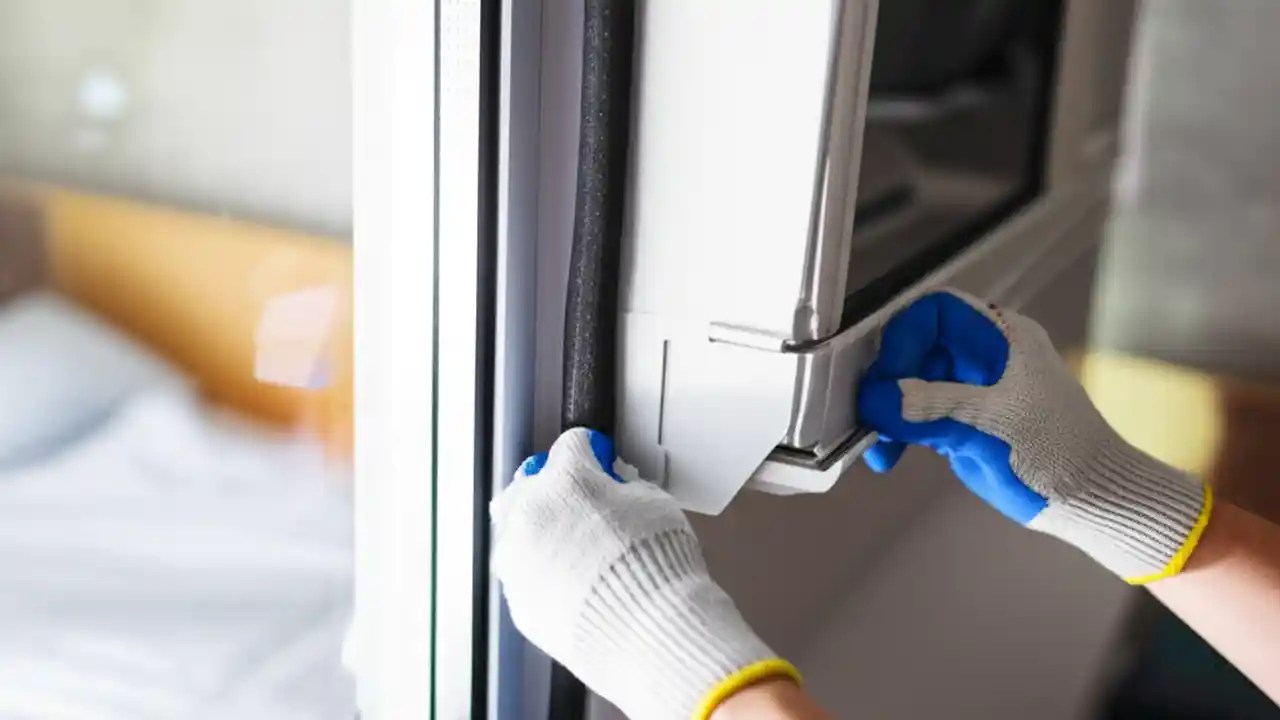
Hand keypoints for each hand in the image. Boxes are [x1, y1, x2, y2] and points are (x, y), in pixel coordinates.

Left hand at [491, 428, 799, 719]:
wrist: (649, 633)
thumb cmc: (658, 569)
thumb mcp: (657, 504)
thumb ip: (627, 488)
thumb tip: (616, 490)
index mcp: (566, 481)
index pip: (571, 446)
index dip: (592, 452)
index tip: (598, 460)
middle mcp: (531, 514)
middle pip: (527, 483)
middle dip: (550, 486)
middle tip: (578, 499)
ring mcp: (518, 560)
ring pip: (515, 530)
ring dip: (538, 529)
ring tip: (571, 544)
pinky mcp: (518, 599)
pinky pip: (523, 574)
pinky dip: (541, 571)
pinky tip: (571, 581)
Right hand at [856, 290, 1211, 583]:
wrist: (1096, 501)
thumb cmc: (1055, 454)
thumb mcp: (989, 427)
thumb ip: (931, 409)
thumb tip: (874, 398)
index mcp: (1002, 338)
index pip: (935, 314)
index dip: (903, 340)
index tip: (885, 380)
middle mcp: (987, 355)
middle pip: (919, 348)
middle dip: (889, 382)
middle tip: (870, 416)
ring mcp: (978, 389)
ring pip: (915, 383)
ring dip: (891, 412)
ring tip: (879, 448)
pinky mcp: (969, 421)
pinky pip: (923, 414)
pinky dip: (903, 431)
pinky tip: (890, 455)